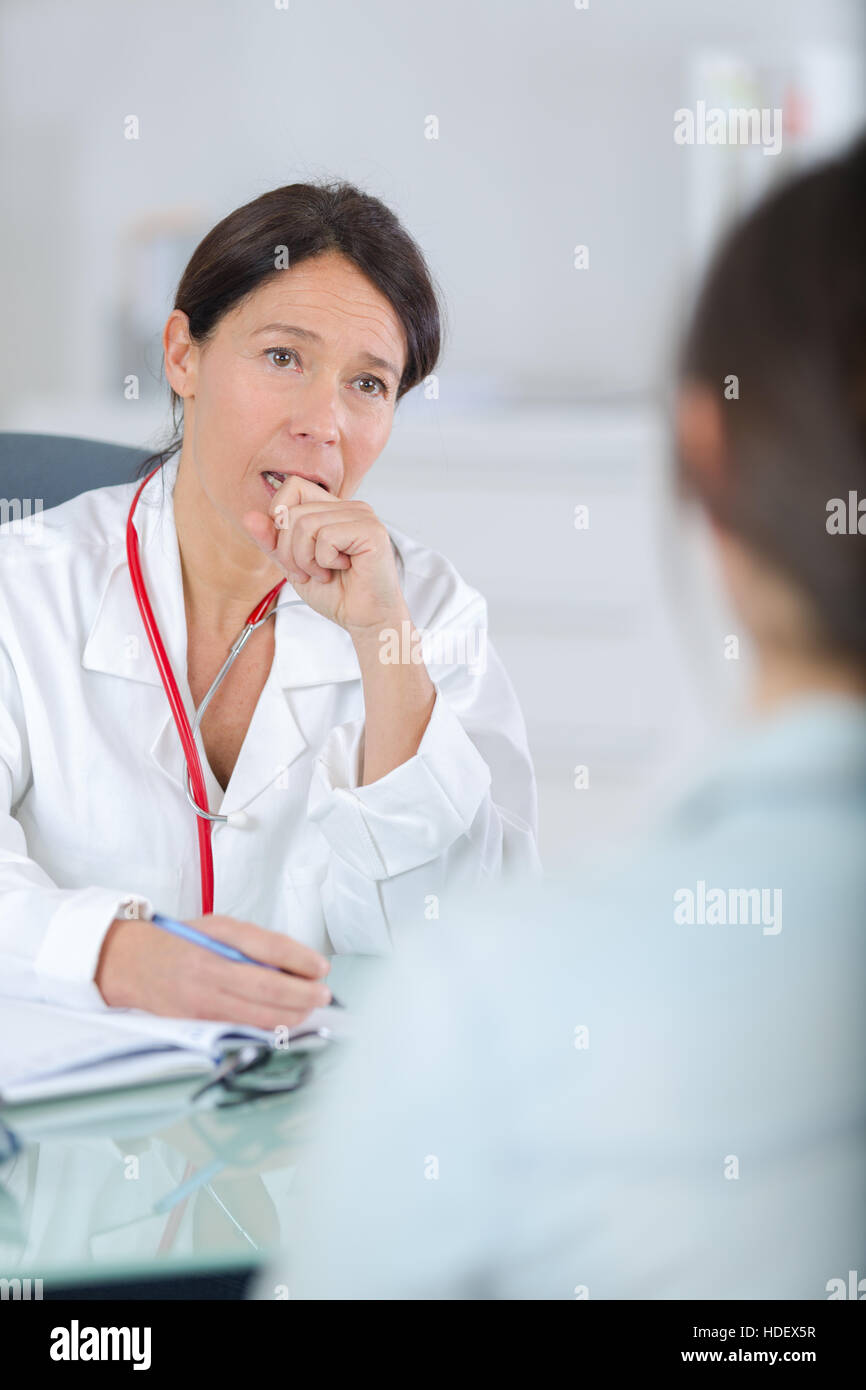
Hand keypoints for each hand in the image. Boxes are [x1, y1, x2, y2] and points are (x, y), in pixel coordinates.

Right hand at [95, 913, 332, 1028]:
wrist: (129, 963)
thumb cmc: (180, 941)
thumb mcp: (217, 927)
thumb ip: (254, 943)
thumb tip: (297, 964)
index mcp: (215, 939)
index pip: (268, 949)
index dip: (301, 960)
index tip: (322, 967)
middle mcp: (208, 971)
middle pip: (268, 989)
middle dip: (304, 995)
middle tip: (324, 995)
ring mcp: (202, 1002)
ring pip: (258, 1017)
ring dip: (292, 1016)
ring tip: (309, 1009)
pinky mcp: (197, 1024)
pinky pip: (242, 1029)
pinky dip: (268, 1027)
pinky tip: (283, 1022)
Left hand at [241, 476, 407, 634]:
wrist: (364, 620)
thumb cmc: (336, 593)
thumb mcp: (292, 564)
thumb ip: (272, 540)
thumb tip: (249, 517)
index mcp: (332, 508)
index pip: (293, 487)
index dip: (280, 518)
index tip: (291, 552)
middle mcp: (349, 506)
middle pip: (294, 510)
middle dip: (289, 551)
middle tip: (307, 573)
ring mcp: (362, 515)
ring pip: (306, 523)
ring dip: (306, 559)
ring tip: (323, 573)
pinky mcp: (371, 530)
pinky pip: (326, 537)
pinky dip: (324, 561)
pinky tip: (342, 569)